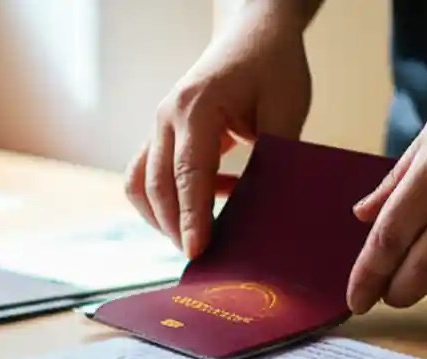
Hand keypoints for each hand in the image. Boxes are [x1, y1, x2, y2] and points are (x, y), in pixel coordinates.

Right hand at [125, 1, 313, 258]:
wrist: (252, 32)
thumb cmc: (272, 65)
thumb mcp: (285, 109)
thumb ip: (275, 156)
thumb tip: (267, 209)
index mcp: (195, 108)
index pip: (187, 175)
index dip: (192, 217)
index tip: (198, 252)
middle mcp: (166, 117)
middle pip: (155, 186)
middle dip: (174, 227)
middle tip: (200, 259)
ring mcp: (158, 125)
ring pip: (140, 184)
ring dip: (162, 217)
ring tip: (196, 237)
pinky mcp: (162, 134)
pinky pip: (149, 175)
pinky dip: (170, 198)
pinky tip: (213, 199)